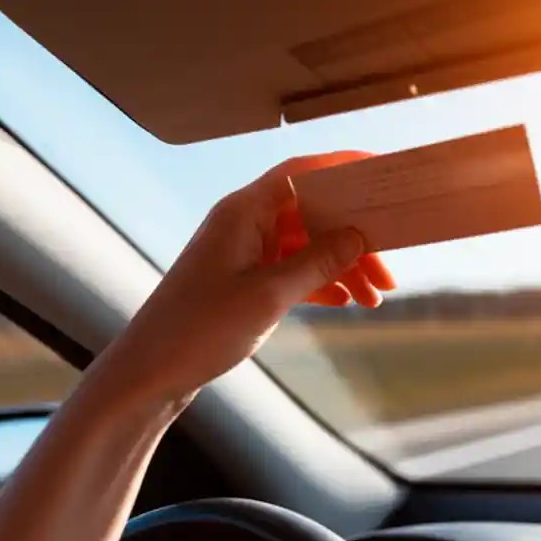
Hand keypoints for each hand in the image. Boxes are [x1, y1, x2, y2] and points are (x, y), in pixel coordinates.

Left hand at [103, 151, 395, 402]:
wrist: (150, 372)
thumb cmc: (198, 329)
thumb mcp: (268, 295)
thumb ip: (317, 262)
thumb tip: (357, 236)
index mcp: (244, 211)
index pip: (303, 172)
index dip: (344, 167)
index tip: (382, 176)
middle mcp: (244, 223)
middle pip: (313, 212)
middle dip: (354, 237)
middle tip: (389, 266)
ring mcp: (245, 252)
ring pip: (308, 245)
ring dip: (343, 266)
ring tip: (375, 297)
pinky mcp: (245, 281)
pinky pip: (294, 271)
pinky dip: (322, 283)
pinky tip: (347, 301)